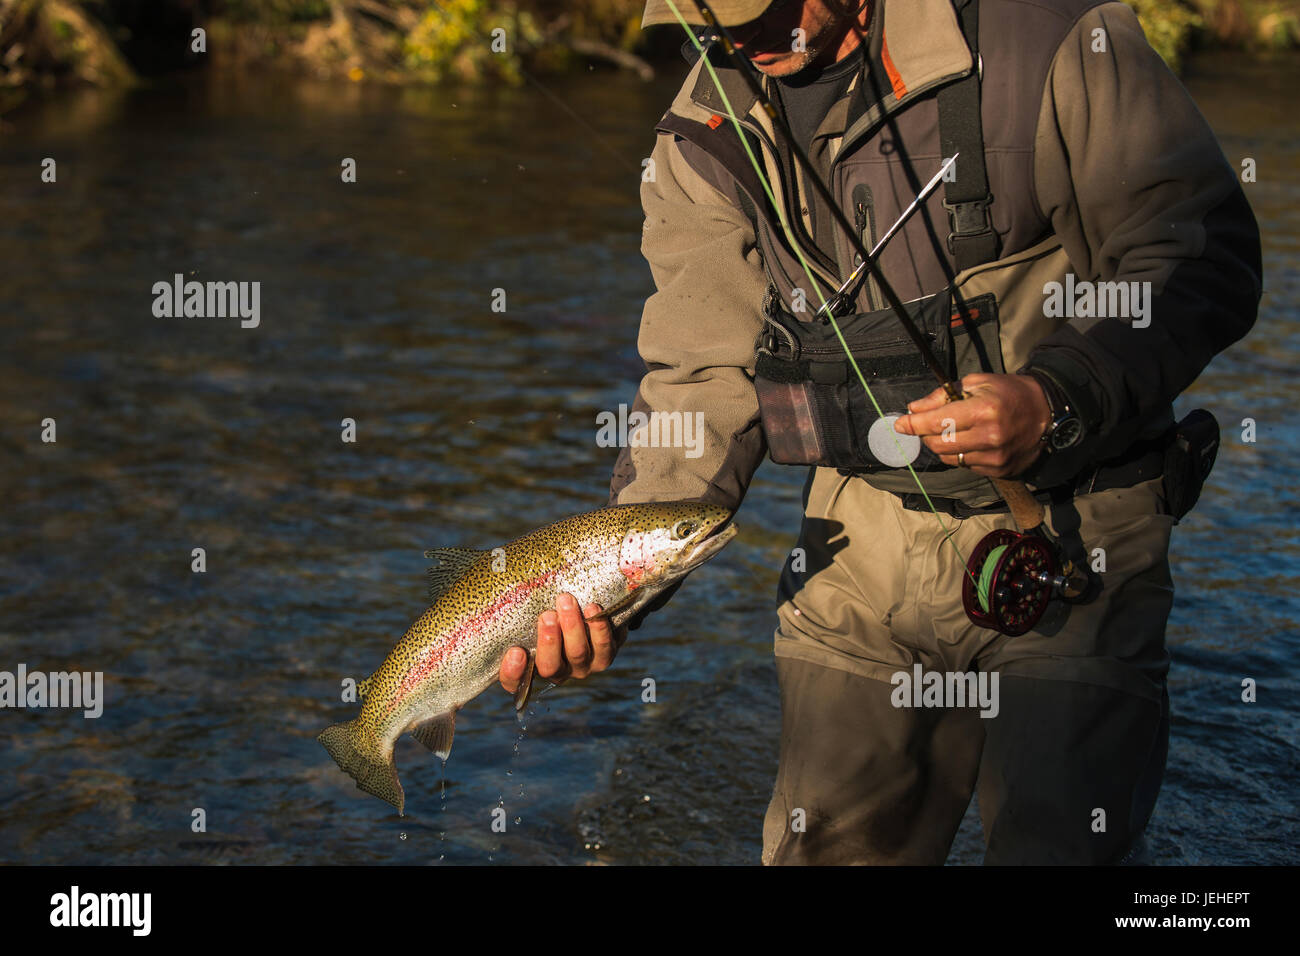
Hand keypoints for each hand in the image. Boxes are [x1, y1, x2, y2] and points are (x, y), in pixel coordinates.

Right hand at [498, 592, 626, 695]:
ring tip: (567, 601)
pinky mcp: (605, 654)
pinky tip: (593, 608)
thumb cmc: (549, 605)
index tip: (515, 651)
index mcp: (531, 665)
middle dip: (549, 641)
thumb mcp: (531, 605)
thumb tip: (494, 565)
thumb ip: (516, 599)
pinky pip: (605, 647)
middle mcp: (557, 670)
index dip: (513, 673)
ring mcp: (583, 665)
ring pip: (578, 654)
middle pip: (550, 666)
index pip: (514, 682)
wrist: (590, 607)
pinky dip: (599, 628)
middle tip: (547, 616)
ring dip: (573, 628)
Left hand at [894, 372, 1051, 477]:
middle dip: (926, 434)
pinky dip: (960, 454)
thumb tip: (913, 409)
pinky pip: (966, 466)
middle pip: (939, 444)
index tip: (900, 423)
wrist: (1047, 413)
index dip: (913, 424)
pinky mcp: (1000, 470)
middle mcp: (990, 437)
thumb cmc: (1009, 393)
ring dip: (942, 445)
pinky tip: (971, 441)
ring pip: (950, 458)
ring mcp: (995, 457)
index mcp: (984, 410)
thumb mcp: (977, 383)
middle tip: (927, 424)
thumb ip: (942, 395)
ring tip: (953, 430)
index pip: (937, 422)